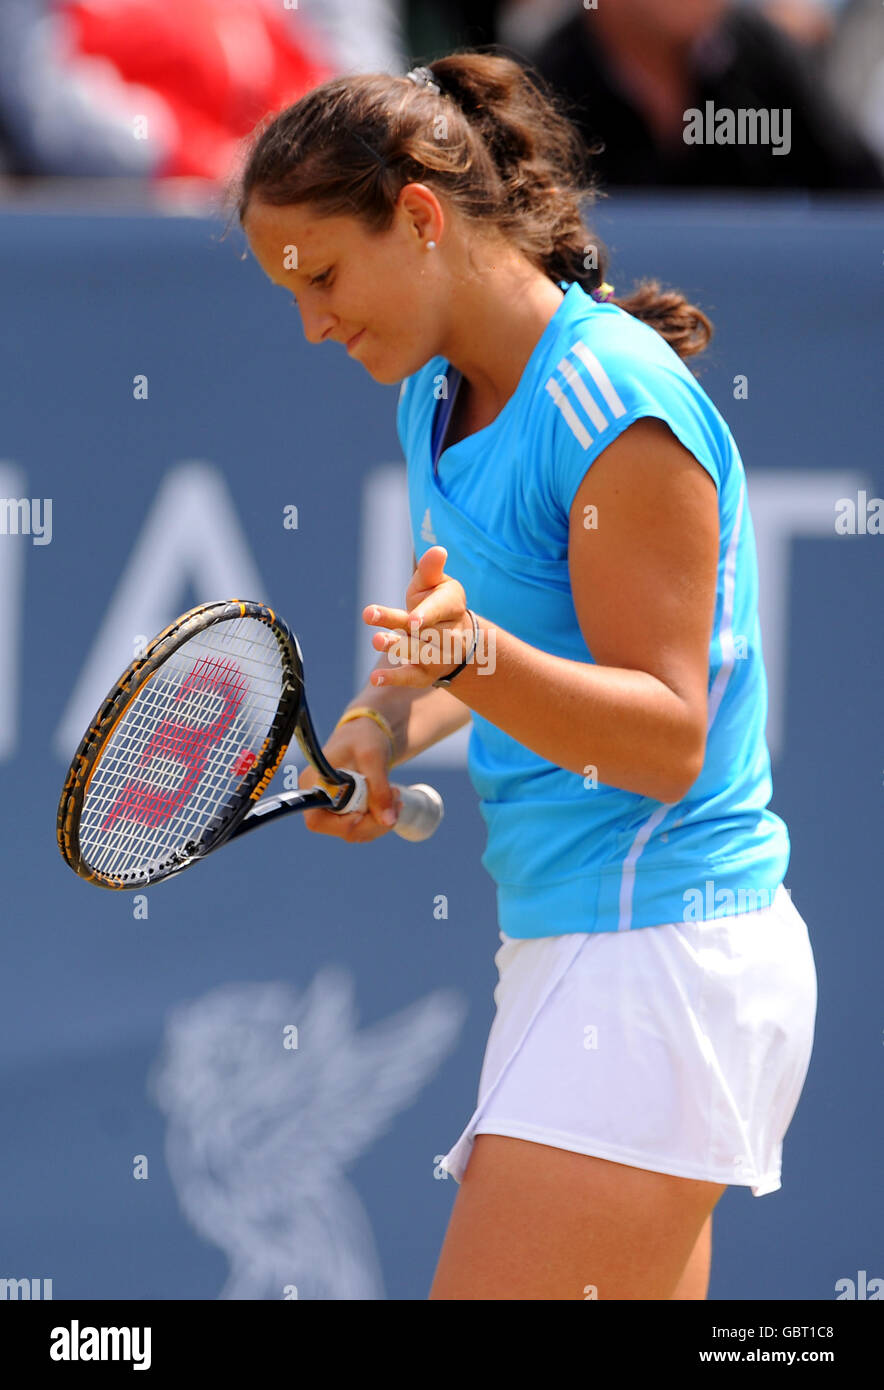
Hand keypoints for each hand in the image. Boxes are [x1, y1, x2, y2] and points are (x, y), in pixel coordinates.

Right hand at [298, 722, 401, 842]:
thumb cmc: (364, 737)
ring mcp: (332, 807)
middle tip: (395, 799)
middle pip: (340, 829)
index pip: (317, 820)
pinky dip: (380, 819)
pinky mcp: (346, 811)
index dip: (343, 824)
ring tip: (395, 795)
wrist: (366, 733)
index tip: (367, 811)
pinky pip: (362, 827)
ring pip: (355, 831)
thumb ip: (379, 788)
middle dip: (372, 821)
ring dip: (380, 821)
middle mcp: (317, 799)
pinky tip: (391, 800)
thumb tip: (389, 821)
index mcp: (312, 784)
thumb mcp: (372, 757)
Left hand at [362, 546, 471, 689]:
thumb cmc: (437, 604)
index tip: (412, 620)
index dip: (427, 615)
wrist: (457, 638)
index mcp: (452, 606)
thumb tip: (438, 550)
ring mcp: (440, 656)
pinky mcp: (427, 674)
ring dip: (399, 649)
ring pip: (420, 655)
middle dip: (402, 631)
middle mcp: (450, 634)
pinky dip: (395, 678)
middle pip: (426, 634)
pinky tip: (376, 677)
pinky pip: (413, 678)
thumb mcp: (435, 584)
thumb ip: (431, 570)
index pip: (440, 610)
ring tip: (377, 640)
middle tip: (380, 632)